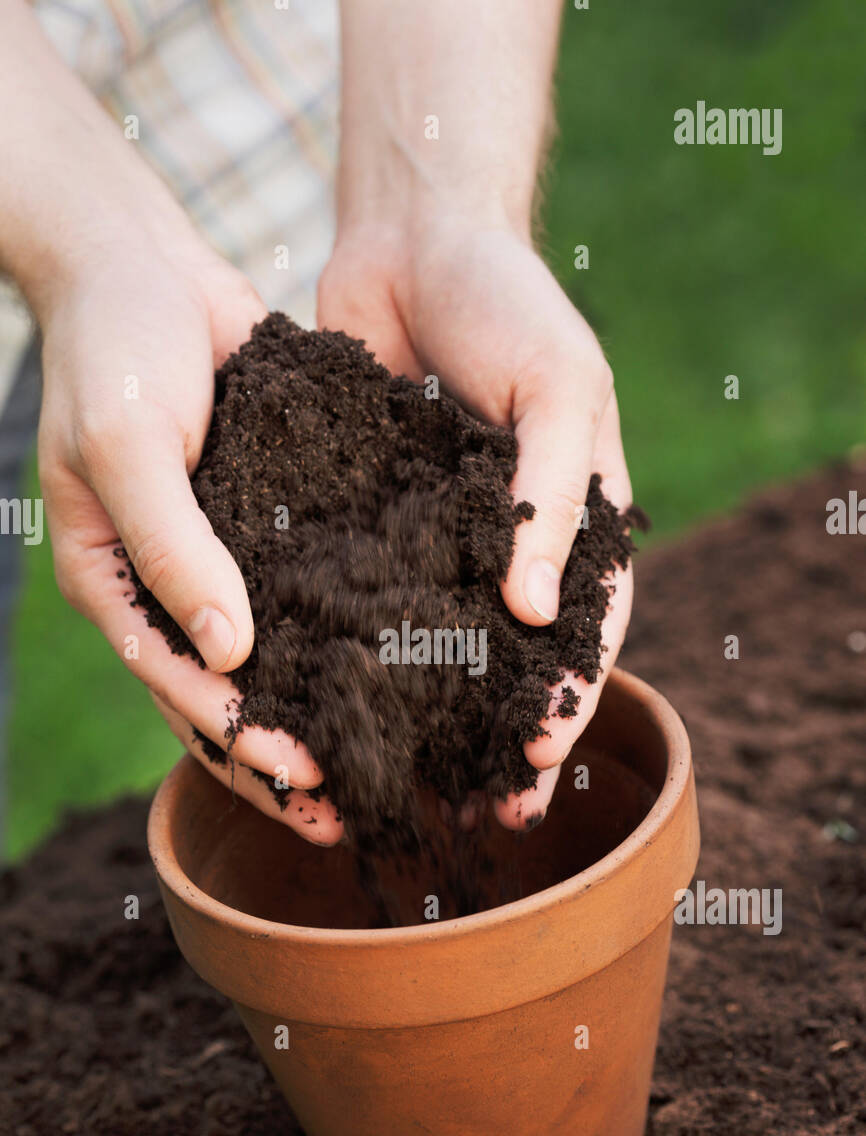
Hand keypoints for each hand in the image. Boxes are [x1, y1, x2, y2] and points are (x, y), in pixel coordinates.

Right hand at [37, 232, 341, 844]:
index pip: (180, 686)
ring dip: (318, 713)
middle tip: (350, 811)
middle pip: (228, 698)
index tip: (307, 779)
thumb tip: (231, 654)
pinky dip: (338, 637)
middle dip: (283, 759)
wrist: (143, 266)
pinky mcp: (263, 526)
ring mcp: (217, 560)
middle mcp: (170, 587)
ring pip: (271, 661)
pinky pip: (301, 596)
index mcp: (117, 584)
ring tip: (379, 764)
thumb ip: (175, 549)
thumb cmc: (115, 350)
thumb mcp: (129, 446)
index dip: (241, 741)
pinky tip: (394, 665)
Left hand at [319, 215, 632, 828]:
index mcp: (572, 519)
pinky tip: (336, 702)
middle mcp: (506, 543)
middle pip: (514, 661)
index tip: (540, 758)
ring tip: (413, 782)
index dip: (570, 697)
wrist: (411, 237)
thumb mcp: (556, 386)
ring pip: (437, 646)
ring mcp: (436, 537)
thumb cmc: (508, 302)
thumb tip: (536, 612)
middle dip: (506, 737)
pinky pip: (365, 596)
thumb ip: (550, 496)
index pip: (587, 629)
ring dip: (432, 717)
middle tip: (492, 810)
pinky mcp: (368, 521)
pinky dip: (357, 651)